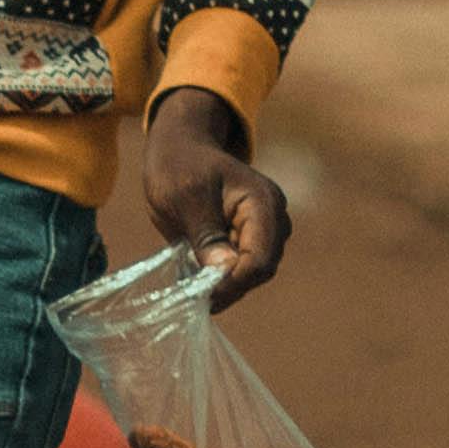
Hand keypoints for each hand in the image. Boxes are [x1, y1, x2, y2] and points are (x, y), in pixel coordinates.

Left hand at [136, 89, 291, 304]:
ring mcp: (260, 231)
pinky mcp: (245, 241)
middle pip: (260, 270)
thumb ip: (206, 233)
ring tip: (191, 289)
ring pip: (251, 275)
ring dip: (224, 287)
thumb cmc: (180, 166)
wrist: (178, 151)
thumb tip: (223, 270)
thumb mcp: (186, 196)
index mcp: (262, 203)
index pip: (260, 258)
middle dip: (230, 287)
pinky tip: (194, 280)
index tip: (203, 294)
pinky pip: (239, 270)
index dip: (234, 281)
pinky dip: (219, 280)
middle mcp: (270, 219)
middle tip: (193, 297)